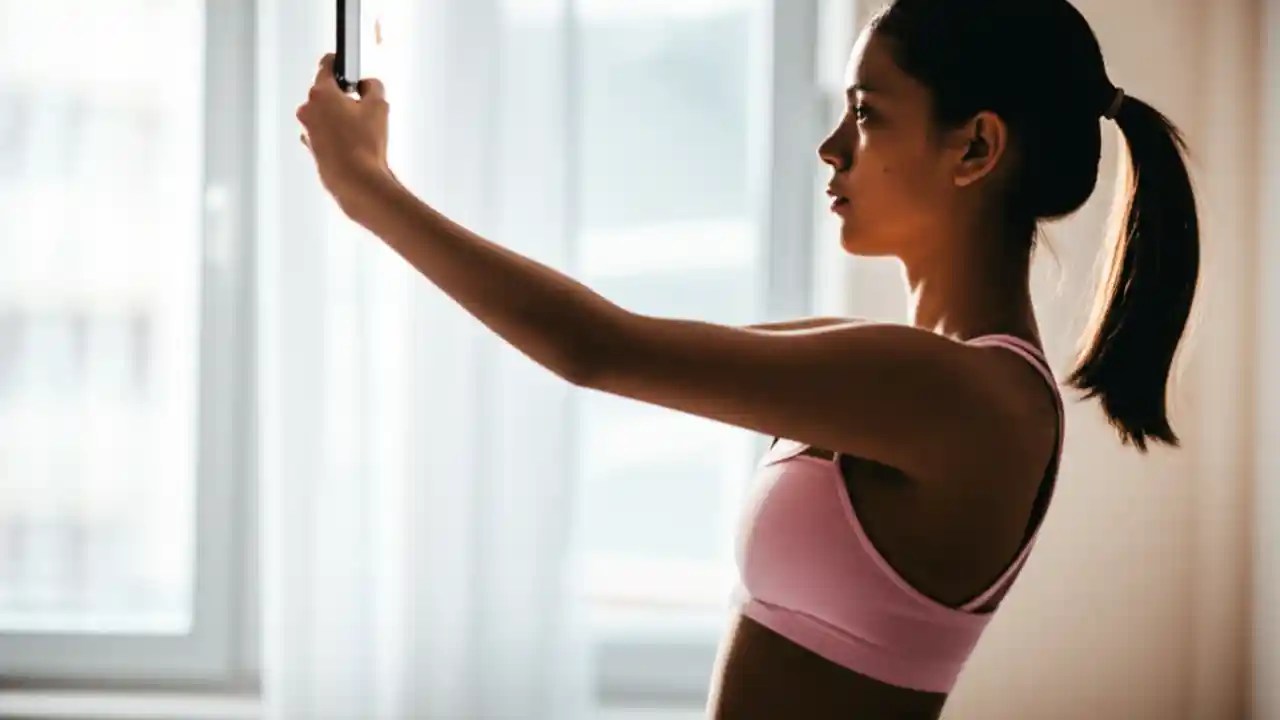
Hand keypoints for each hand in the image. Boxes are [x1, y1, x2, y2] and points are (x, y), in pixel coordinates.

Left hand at [296, 53, 396, 216]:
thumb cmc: (364, 145)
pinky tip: (355, 146)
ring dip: (340, 118)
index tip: (346, 64)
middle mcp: (308, 109)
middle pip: (326, 92)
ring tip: (362, 133)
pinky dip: (337, 135)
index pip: (326, 65)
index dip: (340, 62)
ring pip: (326, 114)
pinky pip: (325, 133)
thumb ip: (373, 86)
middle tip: (364, 108)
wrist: (356, 183)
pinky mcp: (311, 148)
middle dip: (344, 97)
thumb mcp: (379, 106)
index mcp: (320, 93)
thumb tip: (367, 85)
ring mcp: (307, 130)